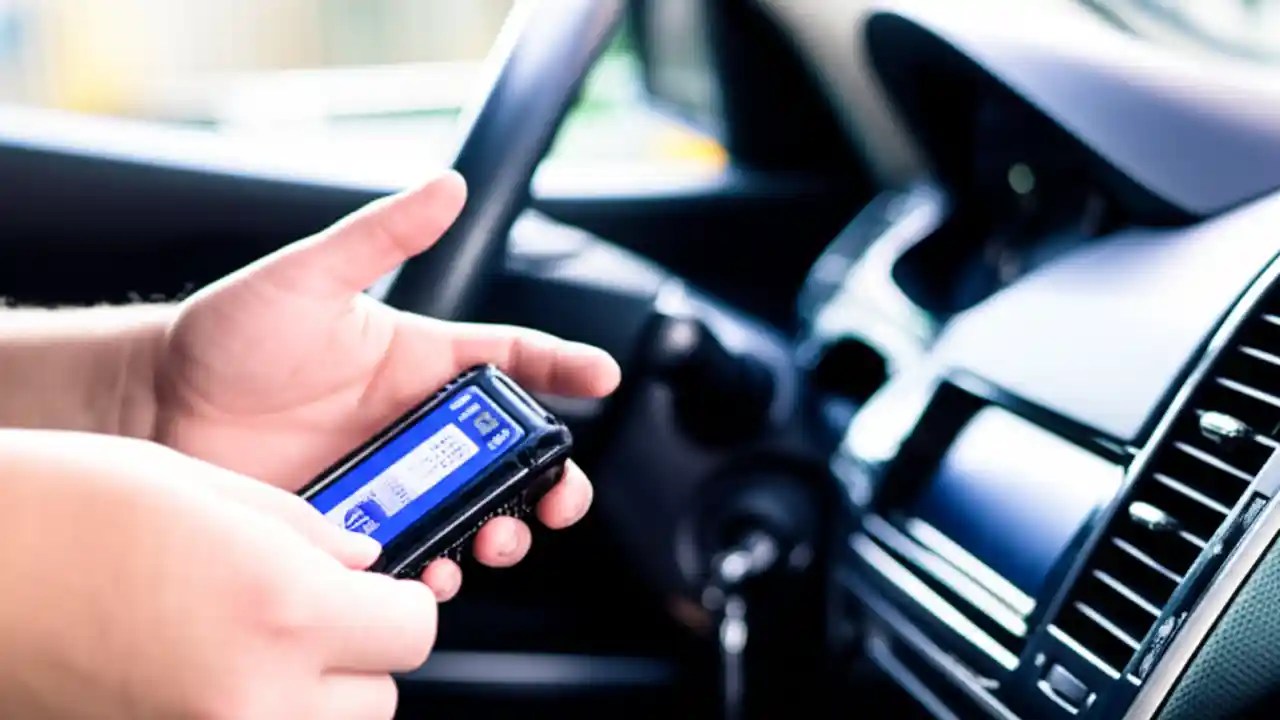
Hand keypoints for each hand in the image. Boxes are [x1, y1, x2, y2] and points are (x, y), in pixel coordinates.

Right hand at [0, 430, 435, 719]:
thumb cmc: (52, 508)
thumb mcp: (198, 488)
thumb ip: (306, 531)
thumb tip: (362, 561)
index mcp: (280, 609)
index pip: (414, 631)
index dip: (397, 603)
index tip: (372, 588)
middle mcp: (254, 699)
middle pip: (377, 698)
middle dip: (356, 655)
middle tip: (303, 613)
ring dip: (308, 697)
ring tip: (244, 644)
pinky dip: (249, 713)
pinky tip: (199, 674)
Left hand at [150, 172, 620, 599]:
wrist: (155, 404)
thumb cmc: (230, 331)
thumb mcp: (309, 277)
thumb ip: (380, 236)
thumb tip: (447, 185)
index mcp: (422, 362)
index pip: (514, 360)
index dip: (565, 366)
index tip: (602, 377)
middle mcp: (419, 425)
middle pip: (514, 457)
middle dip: (553, 482)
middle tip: (561, 500)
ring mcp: (391, 480)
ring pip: (477, 512)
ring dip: (505, 531)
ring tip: (497, 541)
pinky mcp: (356, 525)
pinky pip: (416, 553)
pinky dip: (438, 568)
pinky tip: (435, 571)